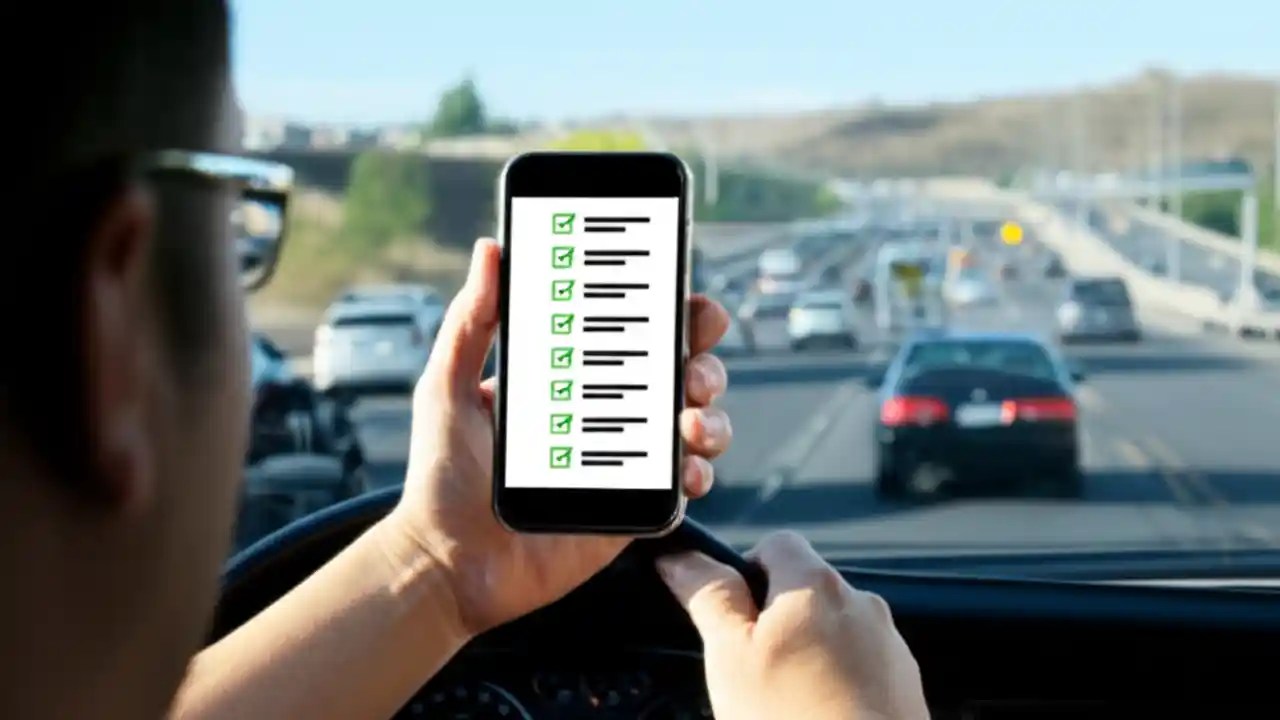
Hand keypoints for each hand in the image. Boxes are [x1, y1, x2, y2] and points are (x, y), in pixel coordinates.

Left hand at [386, 238, 733, 636]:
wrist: (446, 563)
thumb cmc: (439, 477)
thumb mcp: (446, 387)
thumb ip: (471, 321)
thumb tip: (490, 249)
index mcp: (570, 381)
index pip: (632, 336)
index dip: (672, 314)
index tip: (687, 301)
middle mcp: (605, 418)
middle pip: (680, 376)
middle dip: (704, 364)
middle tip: (692, 371)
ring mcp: (623, 466)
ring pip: (696, 428)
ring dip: (712, 418)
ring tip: (691, 424)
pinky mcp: (632, 513)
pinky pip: (683, 489)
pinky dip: (697, 474)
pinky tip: (685, 470)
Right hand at [658, 532, 928, 719]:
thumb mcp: (730, 656)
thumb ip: (708, 596)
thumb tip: (683, 557)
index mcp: (816, 584)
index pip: (774, 543)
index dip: (744, 573)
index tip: (730, 616)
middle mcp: (861, 602)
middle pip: (803, 590)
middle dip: (774, 622)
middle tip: (752, 670)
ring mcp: (888, 643)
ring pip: (831, 630)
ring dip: (807, 653)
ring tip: (786, 701)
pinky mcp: (902, 682)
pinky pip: (858, 664)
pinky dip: (835, 681)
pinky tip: (816, 711)